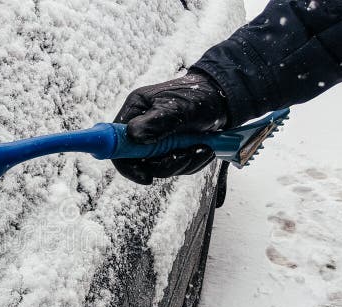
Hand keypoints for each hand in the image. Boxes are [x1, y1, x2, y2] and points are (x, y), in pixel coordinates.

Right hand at [112, 70, 227, 184]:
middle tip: (185, 156)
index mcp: (135, 111)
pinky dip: (192, 161)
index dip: (127, 164)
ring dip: (183, 163)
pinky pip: (176, 166)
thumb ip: (155, 122)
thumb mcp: (178, 107)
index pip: (117, 144)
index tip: (145, 176)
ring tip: (203, 147)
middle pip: (139, 161)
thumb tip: (133, 136)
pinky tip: (205, 148)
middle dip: (164, 164)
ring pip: (160, 167)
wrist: (223, 97)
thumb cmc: (199, 95)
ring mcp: (156, 140)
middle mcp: (142, 127)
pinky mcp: (171, 148)